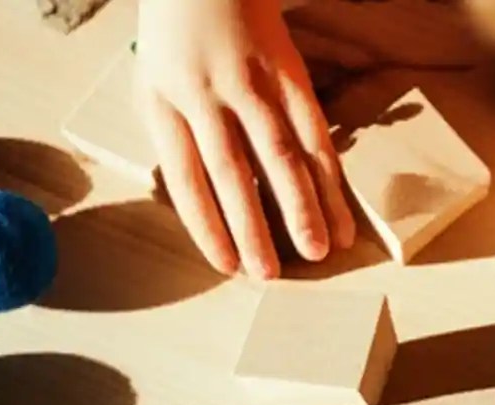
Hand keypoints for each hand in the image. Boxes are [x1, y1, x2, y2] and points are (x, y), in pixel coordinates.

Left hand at [135, 0, 354, 277]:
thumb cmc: (175, 40)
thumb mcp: (153, 85)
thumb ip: (176, 140)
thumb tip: (208, 209)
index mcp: (165, 101)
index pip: (187, 175)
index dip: (208, 224)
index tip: (229, 265)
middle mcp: (208, 94)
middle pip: (233, 170)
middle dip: (254, 226)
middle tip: (271, 273)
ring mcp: (253, 84)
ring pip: (282, 152)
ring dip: (304, 205)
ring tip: (323, 248)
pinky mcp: (291, 75)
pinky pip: (313, 132)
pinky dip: (329, 175)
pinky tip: (341, 209)